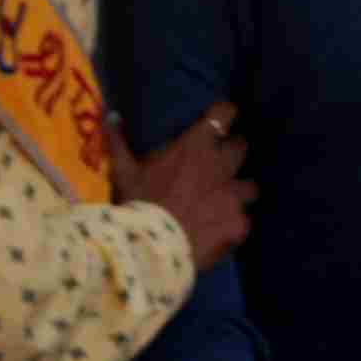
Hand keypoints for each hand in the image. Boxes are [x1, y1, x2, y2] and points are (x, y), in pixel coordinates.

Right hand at [119, 101, 253, 269]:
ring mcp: (234, 196)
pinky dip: (234, 221)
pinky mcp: (240, 223)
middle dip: (233, 152)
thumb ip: (118, 140)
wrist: (154, 246)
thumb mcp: (123, 170)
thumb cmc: (138, 201)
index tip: (222, 116)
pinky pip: (244, 219)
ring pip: (249, 186)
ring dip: (238, 190)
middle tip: (220, 161)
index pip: (223, 115)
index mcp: (195, 147)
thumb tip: (111, 114)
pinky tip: (221, 228)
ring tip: (226, 199)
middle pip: (241, 148)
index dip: (225, 114)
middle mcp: (221, 166)